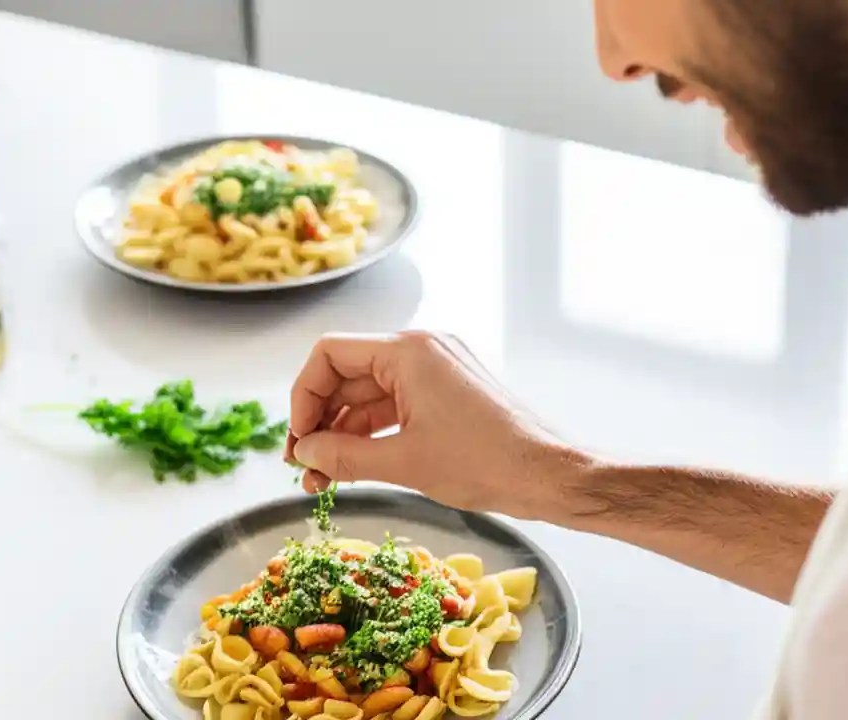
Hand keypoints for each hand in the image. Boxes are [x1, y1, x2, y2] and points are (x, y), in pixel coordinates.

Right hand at [286, 331, 589, 517]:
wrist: (549, 475)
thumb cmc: (486, 463)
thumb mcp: (404, 463)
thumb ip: (344, 455)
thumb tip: (304, 453)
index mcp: (410, 351)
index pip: (330, 354)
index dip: (303, 396)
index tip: (298, 441)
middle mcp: (422, 350)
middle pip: (347, 374)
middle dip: (319, 421)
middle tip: (302, 467)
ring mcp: (438, 371)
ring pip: (369, 395)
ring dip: (342, 434)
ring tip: (320, 480)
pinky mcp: (448, 394)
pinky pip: (395, 406)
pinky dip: (371, 434)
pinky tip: (351, 468)